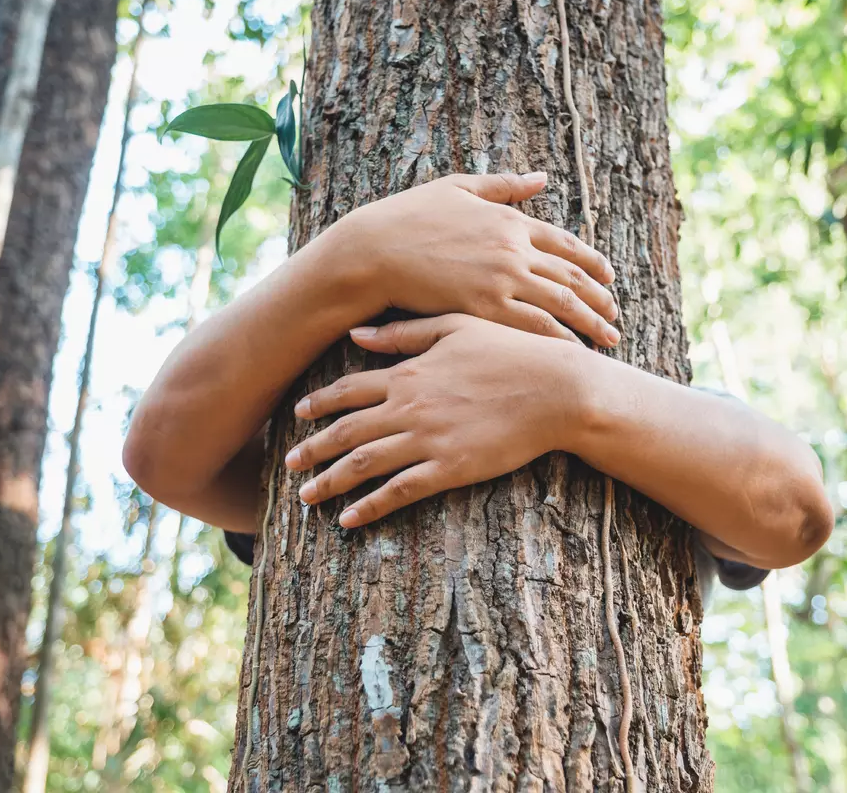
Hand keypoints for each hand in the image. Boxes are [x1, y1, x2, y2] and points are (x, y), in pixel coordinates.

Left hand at [284, 315, 585, 526]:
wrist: (556, 389)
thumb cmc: (512, 352)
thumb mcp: (456, 327)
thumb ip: (404, 333)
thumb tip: (356, 334)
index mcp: (409, 372)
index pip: (349, 390)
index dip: (319, 404)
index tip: (298, 415)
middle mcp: (410, 407)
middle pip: (346, 432)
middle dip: (312, 450)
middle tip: (289, 464)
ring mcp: (428, 439)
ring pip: (363, 465)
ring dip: (330, 482)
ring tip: (307, 497)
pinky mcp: (450, 469)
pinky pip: (399, 492)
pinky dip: (369, 507)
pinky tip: (349, 520)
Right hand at [338, 173, 620, 346]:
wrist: (374, 250)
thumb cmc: (407, 217)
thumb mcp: (458, 188)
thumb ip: (504, 185)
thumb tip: (542, 177)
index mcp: (510, 220)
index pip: (565, 244)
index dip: (591, 262)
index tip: (609, 276)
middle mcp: (514, 249)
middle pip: (571, 277)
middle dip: (599, 298)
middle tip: (616, 314)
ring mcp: (501, 279)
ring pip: (561, 305)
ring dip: (590, 323)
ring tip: (608, 338)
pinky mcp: (484, 307)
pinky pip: (533, 327)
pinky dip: (559, 340)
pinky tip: (573, 352)